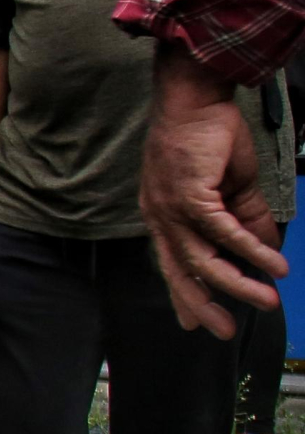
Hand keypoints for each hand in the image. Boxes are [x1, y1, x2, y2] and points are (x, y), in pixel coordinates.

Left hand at [140, 46, 287, 333]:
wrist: (197, 101)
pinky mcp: (190, 195)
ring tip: (268, 301)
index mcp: (163, 216)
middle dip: (202, 305)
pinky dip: (250, 250)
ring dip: (237, 283)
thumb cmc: (210, 140)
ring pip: (203, 259)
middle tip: (223, 332)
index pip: (170, 264)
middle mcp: (160, 217)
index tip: (192, 324)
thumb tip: (267, 250)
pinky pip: (223, 232)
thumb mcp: (232, 187)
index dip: (182, 295)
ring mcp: (171, 207)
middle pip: (179, 272)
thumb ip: (246, 219)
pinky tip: (274, 265)